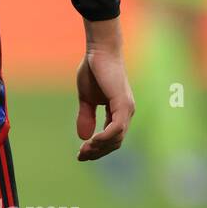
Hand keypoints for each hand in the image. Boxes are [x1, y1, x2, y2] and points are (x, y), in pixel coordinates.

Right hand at [75, 18, 134, 161]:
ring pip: (117, 138)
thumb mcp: (86, 100)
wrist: (99, 52)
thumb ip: (86, 117)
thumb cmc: (93, 71)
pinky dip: (105, 137)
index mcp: (119, 112)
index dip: (96, 149)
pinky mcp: (123, 103)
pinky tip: (91, 140)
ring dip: (99, 147)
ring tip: (84, 149)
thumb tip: (84, 137)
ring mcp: (126, 108)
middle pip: (115, 143)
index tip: (80, 154)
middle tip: (80, 155)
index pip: (112, 139)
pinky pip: (116, 128)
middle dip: (97, 152)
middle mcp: (126, 112)